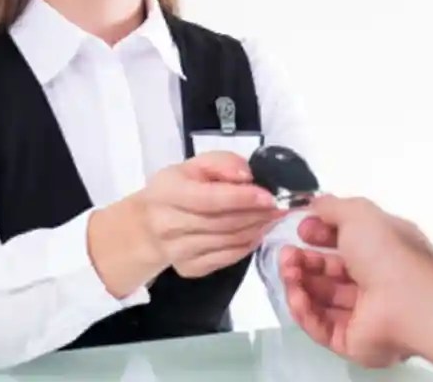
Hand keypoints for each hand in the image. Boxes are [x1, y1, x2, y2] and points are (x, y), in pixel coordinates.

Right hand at [137, 152, 285, 276]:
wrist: (149, 225)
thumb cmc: (178, 188)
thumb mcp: (195, 165)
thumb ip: (222, 163)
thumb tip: (247, 176)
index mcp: (167, 193)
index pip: (209, 199)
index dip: (241, 198)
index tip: (270, 196)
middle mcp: (168, 225)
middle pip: (224, 223)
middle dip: (258, 214)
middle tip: (283, 204)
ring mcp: (178, 252)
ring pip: (229, 242)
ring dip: (258, 228)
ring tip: (274, 215)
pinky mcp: (189, 269)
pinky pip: (228, 258)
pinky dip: (249, 245)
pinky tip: (259, 231)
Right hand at [280, 196, 432, 367]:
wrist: (406, 301)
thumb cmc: (386, 252)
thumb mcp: (358, 214)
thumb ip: (332, 207)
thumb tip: (315, 204)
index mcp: (382, 251)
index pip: (344, 244)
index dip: (320, 236)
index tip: (300, 232)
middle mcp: (373, 282)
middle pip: (329, 273)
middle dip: (303, 261)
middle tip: (286, 255)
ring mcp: (362, 314)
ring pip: (320, 299)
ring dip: (298, 283)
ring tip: (288, 272)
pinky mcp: (349, 341)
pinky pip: (320, 325)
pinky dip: (303, 310)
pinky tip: (294, 294)